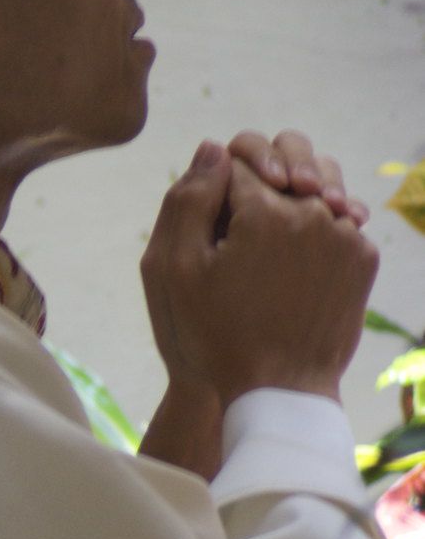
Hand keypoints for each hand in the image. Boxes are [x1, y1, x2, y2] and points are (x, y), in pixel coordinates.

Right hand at [141, 141, 378, 407]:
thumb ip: (188, 200)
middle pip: (287, 160)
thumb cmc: (216, 336)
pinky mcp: (364, 259)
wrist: (278, 390)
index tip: (211, 220)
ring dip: (296, 196)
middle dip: (262, 177)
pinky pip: (340, 220)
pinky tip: (299, 257)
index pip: (236, 161)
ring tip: (275, 232)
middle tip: (245, 216)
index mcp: (264, 210)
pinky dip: (320, 226)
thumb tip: (214, 148)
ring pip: (320, 184)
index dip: (217, 184)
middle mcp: (314, 211)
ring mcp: (345, 235)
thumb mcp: (175, 270)